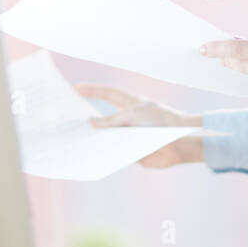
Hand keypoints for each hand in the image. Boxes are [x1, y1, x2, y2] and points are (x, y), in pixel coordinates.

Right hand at [74, 84, 203, 167]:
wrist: (180, 144)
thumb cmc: (161, 123)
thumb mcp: (132, 116)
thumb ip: (111, 120)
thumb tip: (90, 123)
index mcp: (129, 105)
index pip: (107, 94)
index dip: (92, 90)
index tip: (75, 88)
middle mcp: (127, 120)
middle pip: (103, 119)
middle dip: (87, 120)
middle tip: (67, 120)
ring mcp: (130, 136)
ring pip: (108, 138)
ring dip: (94, 141)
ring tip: (74, 143)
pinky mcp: (133, 152)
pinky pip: (115, 154)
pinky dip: (105, 156)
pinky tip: (93, 158)